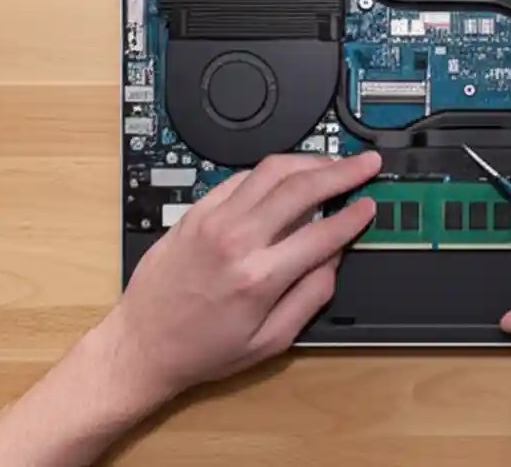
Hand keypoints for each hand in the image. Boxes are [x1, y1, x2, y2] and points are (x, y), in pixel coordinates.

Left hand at [99, 151, 380, 402]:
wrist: (142, 344)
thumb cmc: (203, 349)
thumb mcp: (269, 342)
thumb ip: (309, 297)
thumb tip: (333, 259)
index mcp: (260, 277)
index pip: (322, 233)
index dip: (353, 216)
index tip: (369, 206)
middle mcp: (236, 240)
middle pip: (301, 187)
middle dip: (341, 171)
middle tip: (365, 163)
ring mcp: (213, 220)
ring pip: (270, 170)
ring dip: (308, 161)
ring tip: (332, 162)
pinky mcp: (195, 212)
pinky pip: (240, 177)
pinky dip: (270, 171)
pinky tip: (287, 175)